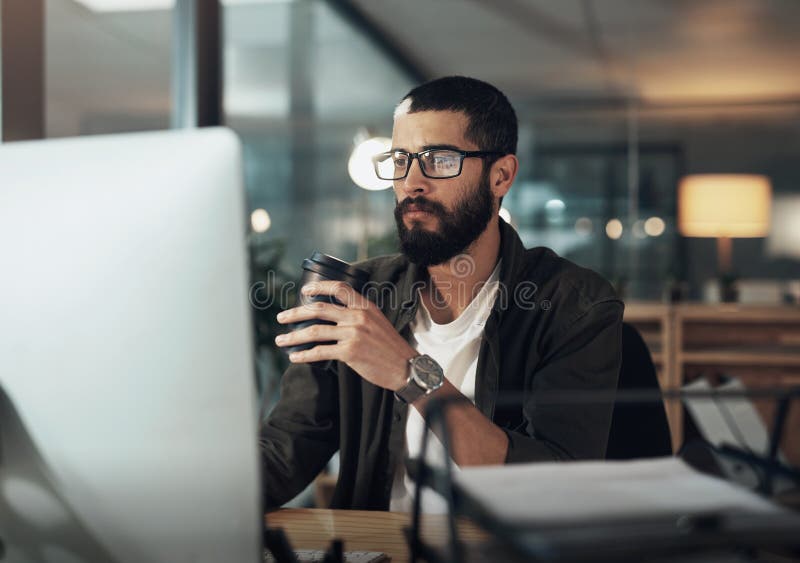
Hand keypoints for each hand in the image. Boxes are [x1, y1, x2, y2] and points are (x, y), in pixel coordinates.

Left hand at [274, 280, 416, 390]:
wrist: (406, 368)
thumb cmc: (390, 347)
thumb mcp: (378, 322)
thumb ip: (358, 315)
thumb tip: (333, 317)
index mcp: (365, 306)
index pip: (339, 288)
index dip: (319, 287)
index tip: (304, 291)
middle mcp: (358, 317)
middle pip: (319, 309)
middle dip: (295, 313)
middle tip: (281, 318)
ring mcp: (353, 334)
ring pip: (315, 332)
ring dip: (293, 336)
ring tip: (280, 340)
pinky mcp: (350, 352)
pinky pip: (320, 352)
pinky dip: (304, 355)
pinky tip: (294, 357)